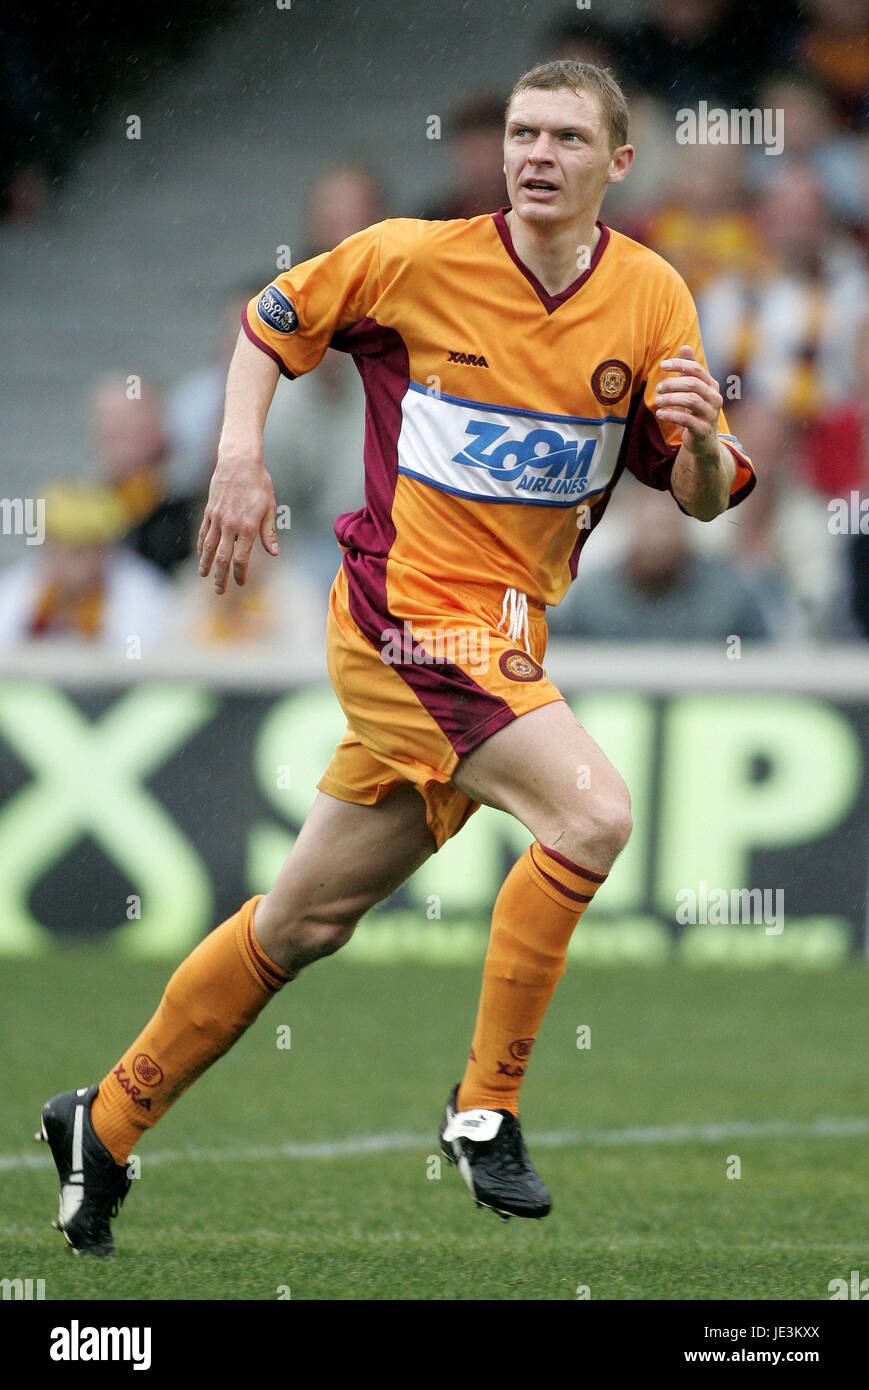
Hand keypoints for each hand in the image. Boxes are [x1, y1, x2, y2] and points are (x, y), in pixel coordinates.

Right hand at [197, 456, 278, 594]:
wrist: (239, 461)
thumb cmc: (259, 483)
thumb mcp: (270, 507)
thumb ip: (269, 532)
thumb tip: (274, 552)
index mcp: (248, 528)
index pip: (241, 559)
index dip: (240, 574)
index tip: (241, 583)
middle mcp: (230, 526)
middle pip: (222, 558)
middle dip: (220, 576)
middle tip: (220, 591)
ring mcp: (217, 519)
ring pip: (208, 547)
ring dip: (206, 564)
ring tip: (204, 576)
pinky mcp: (210, 511)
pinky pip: (203, 532)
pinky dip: (201, 546)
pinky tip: (201, 554)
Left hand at [654, 344, 721, 461]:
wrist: (702, 442)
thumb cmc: (694, 412)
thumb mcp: (692, 390)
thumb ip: (689, 370)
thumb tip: (685, 347)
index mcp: (711, 386)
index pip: (696, 369)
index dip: (679, 365)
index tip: (662, 365)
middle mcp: (714, 398)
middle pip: (693, 383)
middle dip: (672, 383)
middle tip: (658, 388)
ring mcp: (710, 414)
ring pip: (690, 400)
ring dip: (670, 398)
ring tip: (657, 401)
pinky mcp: (702, 430)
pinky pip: (686, 419)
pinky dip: (670, 414)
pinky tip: (660, 413)